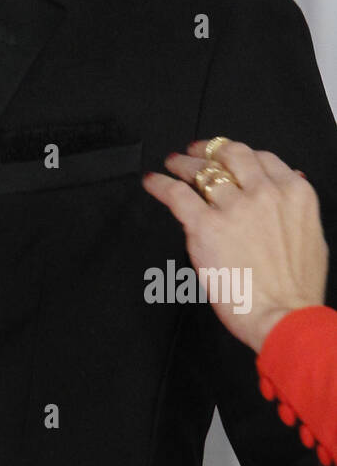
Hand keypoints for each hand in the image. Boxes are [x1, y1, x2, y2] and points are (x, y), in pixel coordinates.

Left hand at [142, 138, 328, 351]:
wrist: (284, 316)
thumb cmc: (297, 289)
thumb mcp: (312, 239)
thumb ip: (295, 207)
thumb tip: (293, 180)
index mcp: (293, 194)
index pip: (261, 158)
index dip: (238, 153)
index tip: (225, 154)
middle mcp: (263, 193)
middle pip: (230, 155)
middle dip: (209, 150)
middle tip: (195, 151)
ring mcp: (233, 207)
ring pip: (201, 172)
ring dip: (183, 165)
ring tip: (173, 163)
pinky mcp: (204, 225)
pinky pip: (176, 194)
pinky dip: (160, 184)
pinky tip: (153, 181)